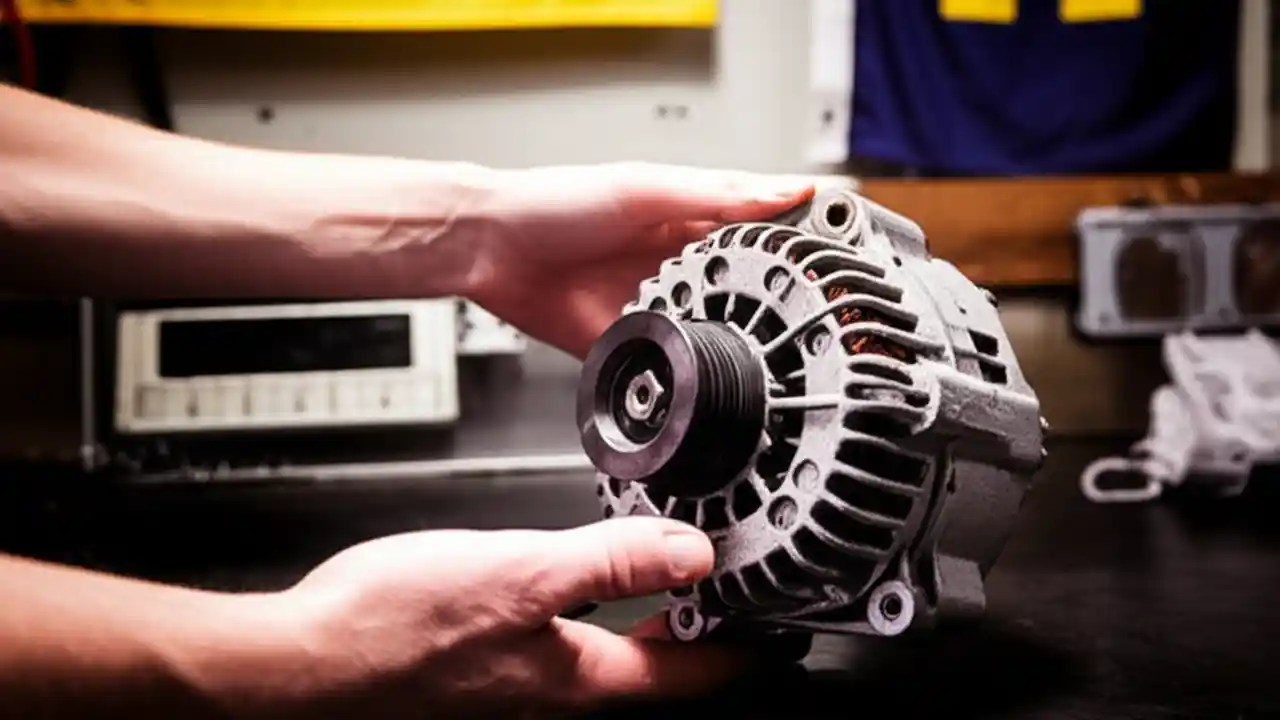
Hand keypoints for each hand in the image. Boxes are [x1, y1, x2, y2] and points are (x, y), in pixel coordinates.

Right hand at [209, 518, 766, 718]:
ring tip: (681, 575)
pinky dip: (597, 605)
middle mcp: (555, 689)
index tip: (777, 627)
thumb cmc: (396, 628)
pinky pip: (566, 635)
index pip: (688, 674)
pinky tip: (583, 576)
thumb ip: (612, 561)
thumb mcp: (522, 574)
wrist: (306, 659)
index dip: (741, 647)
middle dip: (702, 628)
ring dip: (653, 614)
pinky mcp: (487, 660)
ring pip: (612, 650)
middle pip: (655, 667)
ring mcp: (520, 679)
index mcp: (579, 679)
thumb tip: (693, 555)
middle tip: (738, 593)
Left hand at [466, 162, 823, 357]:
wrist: (490, 250)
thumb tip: (788, 192)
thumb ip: (716, 196)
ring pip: (712, 332)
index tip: (837, 261)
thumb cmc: (554, 204)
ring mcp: (655, 305)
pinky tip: (706, 379)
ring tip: (767, 354)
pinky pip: (666, 367)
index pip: (760, 231)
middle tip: (813, 318)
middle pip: (744, 288)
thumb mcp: (644, 190)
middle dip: (777, 303)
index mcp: (689, 220)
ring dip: (734, 344)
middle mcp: (677, 264)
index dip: (798, 246)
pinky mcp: (627, 344)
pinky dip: (685, 375)